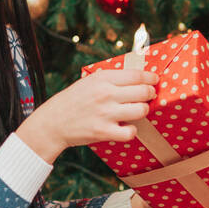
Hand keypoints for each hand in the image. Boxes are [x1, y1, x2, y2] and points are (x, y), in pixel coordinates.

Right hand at [17, 64, 157, 162]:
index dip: (151, 78)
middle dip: (150, 94)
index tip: (155, 80)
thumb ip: (111, 79)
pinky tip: (126, 127)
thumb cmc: (74, 101)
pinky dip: (131, 131)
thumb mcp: (89, 81)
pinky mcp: (104, 131)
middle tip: (149, 96)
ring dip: (143, 111)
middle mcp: (105, 94)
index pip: (137, 75)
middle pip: (143, 91)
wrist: (53, 122)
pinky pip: (130, 132)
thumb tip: (138, 77)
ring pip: (141, 110)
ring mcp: (105, 113)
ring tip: (137, 111)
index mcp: (102, 78)